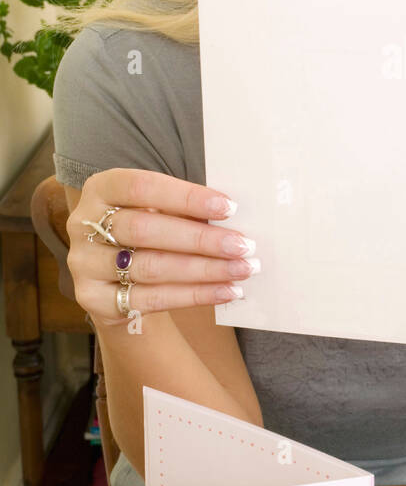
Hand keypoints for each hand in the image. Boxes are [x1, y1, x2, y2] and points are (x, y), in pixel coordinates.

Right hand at [67, 168, 258, 329]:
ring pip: (150, 267)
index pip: (141, 186)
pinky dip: (194, 295)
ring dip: (203, 269)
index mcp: (100, 189)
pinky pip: (151, 298)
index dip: (186, 197)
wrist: (117, 279)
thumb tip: (232, 215)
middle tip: (243, 245)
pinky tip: (226, 291)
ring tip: (242, 269)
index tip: (228, 207)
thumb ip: (183, 208)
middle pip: (146, 230)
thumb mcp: (158, 210)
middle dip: (200, 238)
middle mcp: (82, 224)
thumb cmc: (149, 232)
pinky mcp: (93, 299)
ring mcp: (84, 264)